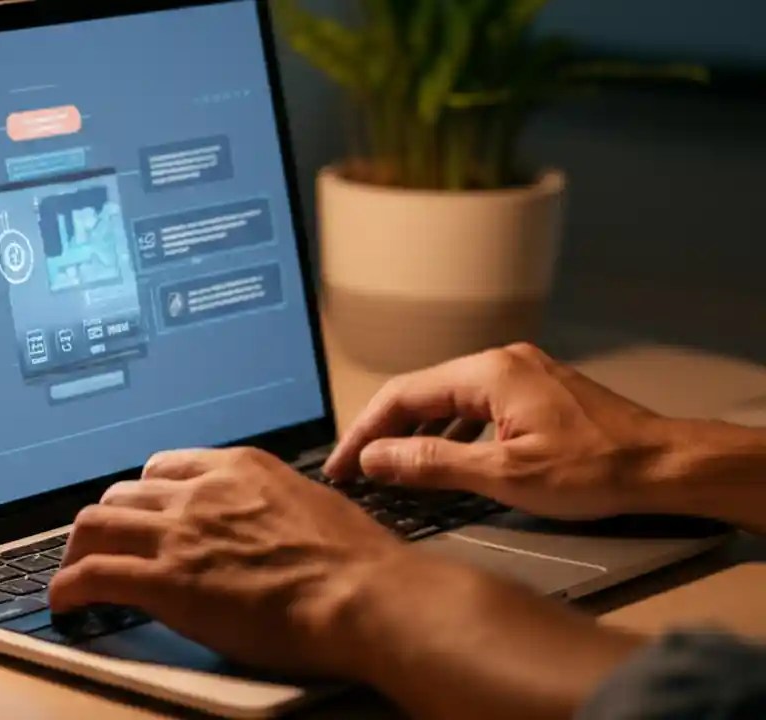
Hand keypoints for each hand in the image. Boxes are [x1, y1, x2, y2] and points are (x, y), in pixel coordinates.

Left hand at [48, 447, 402, 676]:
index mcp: (237, 468)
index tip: (143, 511)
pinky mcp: (165, 581)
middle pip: (123, 492)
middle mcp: (200, 492)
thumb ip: (272, 504)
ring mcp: (179, 534)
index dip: (146, 492)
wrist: (362, 593)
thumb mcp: (310, 503)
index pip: (165, 466)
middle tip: (104, 544)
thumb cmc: (355, 561)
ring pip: (96, 523)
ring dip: (77, 548)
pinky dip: (68, 587)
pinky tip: (64, 601)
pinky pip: (93, 575)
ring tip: (72, 570)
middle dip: (109, 519)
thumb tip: (268, 520)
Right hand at [322, 343, 677, 520]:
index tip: (341, 466)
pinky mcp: (535, 390)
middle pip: (420, 392)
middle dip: (383, 431)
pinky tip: (443, 457)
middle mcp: (500, 361)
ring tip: (389, 467)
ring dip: (415, 432)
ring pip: (447, 399)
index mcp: (487, 372)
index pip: (402, 395)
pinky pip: (475, 405)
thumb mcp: (504, 474)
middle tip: (355, 469)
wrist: (666, 465)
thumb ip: (431, 463)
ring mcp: (520, 373)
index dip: (364, 433)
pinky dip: (449, 431)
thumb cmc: (594, 469)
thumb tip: (374, 458)